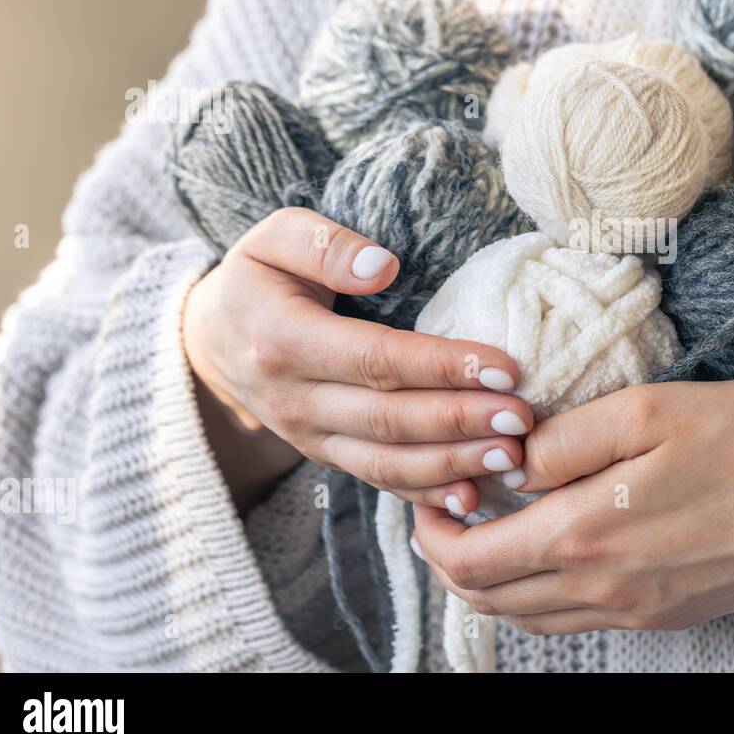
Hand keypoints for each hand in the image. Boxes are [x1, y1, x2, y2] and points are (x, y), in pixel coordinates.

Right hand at [182, 206, 535, 512]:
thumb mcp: (272, 237)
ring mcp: (310, 437)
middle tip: (523, 418)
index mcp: (282, 341)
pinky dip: (426, 494)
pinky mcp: (328, 457)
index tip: (504, 367)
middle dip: (461, 421)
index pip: (374, 358)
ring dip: (454, 464)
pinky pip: (379, 482)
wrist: (210, 342)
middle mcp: (295, 400)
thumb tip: (382, 264)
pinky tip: (474, 496)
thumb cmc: (258, 279)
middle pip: (389, 419)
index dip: (442, 366)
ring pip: (387, 463)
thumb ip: (324, 245)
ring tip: (513, 455)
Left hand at [412, 381, 733, 634]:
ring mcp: (634, 609)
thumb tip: (512, 464)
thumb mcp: (645, 410)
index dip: (432, 533)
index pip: (471, 560)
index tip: (433, 498)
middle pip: (489, 598)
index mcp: (585, 535)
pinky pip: (574, 621)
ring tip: (493, 531)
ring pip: (527, 617)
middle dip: (451, 558)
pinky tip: (552, 553)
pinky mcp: (662, 613)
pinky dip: (540, 595)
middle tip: (452, 514)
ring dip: (494, 581)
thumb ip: (564, 439)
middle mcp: (601, 588)